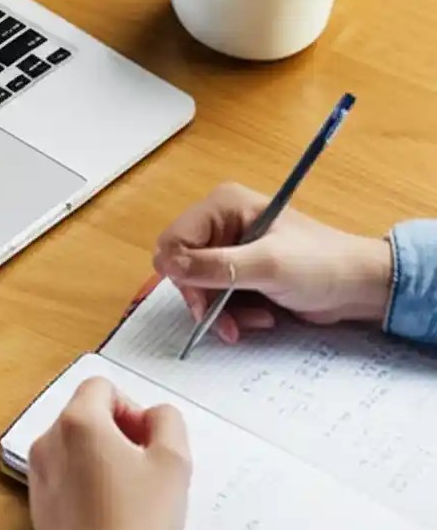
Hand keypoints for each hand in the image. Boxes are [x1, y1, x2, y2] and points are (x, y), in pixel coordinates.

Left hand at [29, 378, 190, 529]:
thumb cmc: (136, 528)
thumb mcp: (174, 461)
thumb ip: (168, 420)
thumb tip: (154, 415)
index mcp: (77, 423)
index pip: (102, 386)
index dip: (132, 406)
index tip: (147, 438)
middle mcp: (48, 443)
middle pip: (85, 414)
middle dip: (118, 431)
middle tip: (144, 465)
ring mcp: (38, 474)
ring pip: (74, 446)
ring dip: (102, 457)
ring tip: (129, 493)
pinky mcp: (37, 503)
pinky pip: (64, 476)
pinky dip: (86, 483)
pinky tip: (110, 512)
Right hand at [153, 183, 393, 342]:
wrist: (360, 287)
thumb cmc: (321, 265)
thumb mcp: (267, 265)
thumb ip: (215, 266)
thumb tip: (168, 266)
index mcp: (223, 206)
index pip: (174, 240)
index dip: (181, 274)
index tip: (201, 302)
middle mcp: (221, 224)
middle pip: (183, 268)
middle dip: (206, 299)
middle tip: (227, 323)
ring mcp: (229, 249)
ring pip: (198, 288)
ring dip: (223, 312)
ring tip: (256, 320)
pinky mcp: (239, 272)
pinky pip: (216, 298)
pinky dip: (233, 314)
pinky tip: (261, 317)